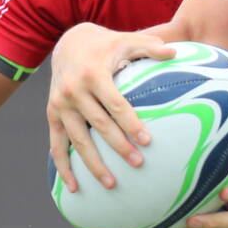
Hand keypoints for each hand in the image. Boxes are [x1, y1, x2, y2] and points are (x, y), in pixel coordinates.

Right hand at [48, 24, 176, 190]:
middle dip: (118, 146)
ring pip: (77, 140)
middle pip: (99, 125)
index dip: (131, 124)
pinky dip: (63, 166)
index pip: (115, 104)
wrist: (69, 43)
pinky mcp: (52, 114)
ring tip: (112, 184)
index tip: (147, 141)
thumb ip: (151, 46)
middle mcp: (73, 91)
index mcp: (93, 74)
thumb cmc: (107, 45)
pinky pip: (56, 144)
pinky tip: (73, 187)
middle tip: (138, 164)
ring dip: (93, 164)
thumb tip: (175, 52)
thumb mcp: (127, 40)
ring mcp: (60, 105)